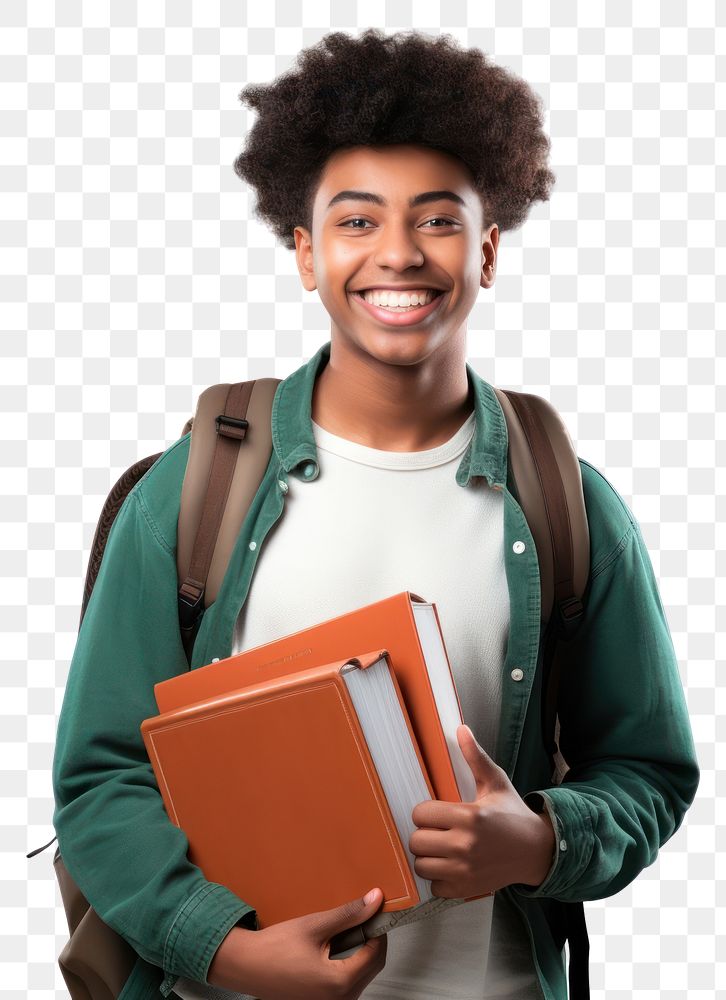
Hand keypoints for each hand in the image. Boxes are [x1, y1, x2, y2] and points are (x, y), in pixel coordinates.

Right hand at [207, 887, 387, 999]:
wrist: (245, 965)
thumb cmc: (274, 949)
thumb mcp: (315, 926)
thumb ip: (348, 914)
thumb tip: (374, 901)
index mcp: (339, 984)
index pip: (376, 954)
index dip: (378, 929)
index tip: (376, 911)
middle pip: (371, 967)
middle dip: (371, 941)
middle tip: (361, 917)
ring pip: (360, 975)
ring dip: (360, 952)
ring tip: (345, 930)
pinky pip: (346, 983)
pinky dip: (347, 964)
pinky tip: (334, 947)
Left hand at [409, 725, 555, 898]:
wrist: (536, 850)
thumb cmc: (513, 814)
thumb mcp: (495, 782)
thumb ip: (475, 757)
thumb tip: (461, 729)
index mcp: (469, 816)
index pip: (420, 814)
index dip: (425, 812)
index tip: (436, 813)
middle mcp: (465, 845)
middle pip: (416, 841)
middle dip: (424, 834)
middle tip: (437, 831)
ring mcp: (465, 870)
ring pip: (421, 866)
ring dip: (428, 857)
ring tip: (441, 849)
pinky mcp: (467, 889)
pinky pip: (435, 887)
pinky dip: (439, 878)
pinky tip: (450, 866)